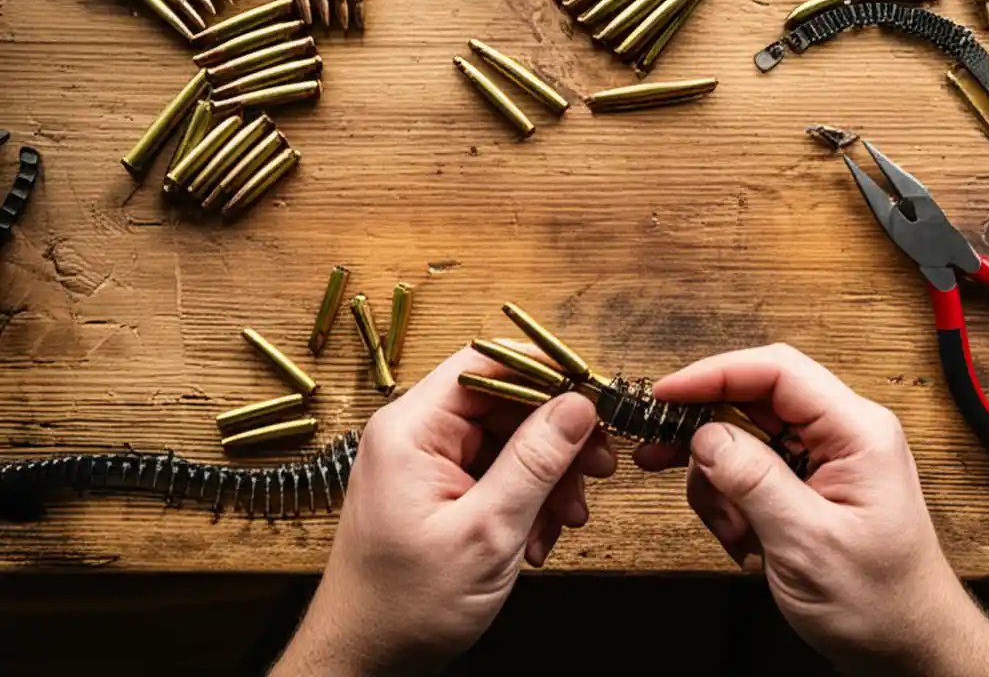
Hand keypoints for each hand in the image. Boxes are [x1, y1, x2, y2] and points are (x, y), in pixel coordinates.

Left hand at [270, 346, 615, 675]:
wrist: (366, 662)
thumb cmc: (405, 606)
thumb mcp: (487, 531)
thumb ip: (534, 462)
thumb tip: (577, 405)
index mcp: (411, 429)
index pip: (486, 364)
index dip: (546, 373)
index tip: (593, 396)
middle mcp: (416, 438)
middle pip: (505, 405)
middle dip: (556, 439)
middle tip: (598, 468)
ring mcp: (427, 468)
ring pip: (509, 445)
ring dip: (547, 480)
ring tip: (567, 520)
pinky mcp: (439, 496)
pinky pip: (497, 478)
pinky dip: (527, 504)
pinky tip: (538, 541)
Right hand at [634, 344, 988, 675]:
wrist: (907, 651)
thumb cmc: (880, 603)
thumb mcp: (807, 543)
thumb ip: (754, 481)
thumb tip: (705, 434)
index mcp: (857, 432)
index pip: (777, 371)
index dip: (714, 374)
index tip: (664, 394)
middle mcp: (842, 436)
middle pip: (754, 400)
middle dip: (706, 432)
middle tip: (658, 453)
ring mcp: (825, 461)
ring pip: (745, 440)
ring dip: (720, 483)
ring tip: (731, 530)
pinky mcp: (809, 487)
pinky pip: (752, 474)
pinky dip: (732, 503)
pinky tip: (742, 539)